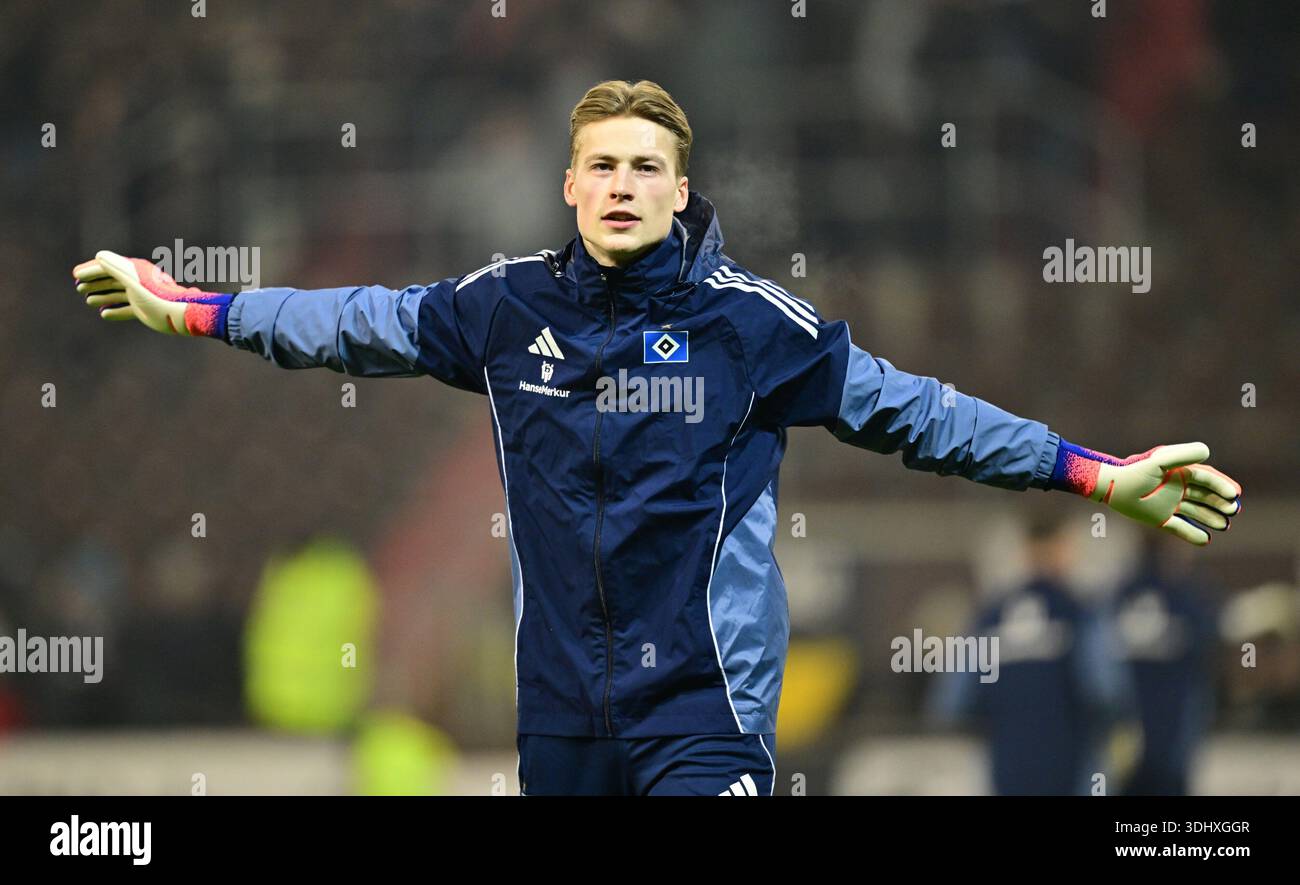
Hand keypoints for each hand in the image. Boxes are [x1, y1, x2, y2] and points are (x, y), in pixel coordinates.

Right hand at [73, 250, 232, 337]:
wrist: (180, 315)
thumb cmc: (158, 298)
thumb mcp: (134, 283)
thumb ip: (116, 270)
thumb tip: (99, 256)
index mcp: (134, 270)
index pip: (108, 267)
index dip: (91, 270)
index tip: (76, 275)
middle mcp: (137, 281)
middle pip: (111, 280)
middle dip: (94, 283)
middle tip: (79, 288)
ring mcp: (140, 295)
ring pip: (118, 294)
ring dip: (102, 296)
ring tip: (88, 300)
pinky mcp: (145, 309)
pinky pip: (126, 309)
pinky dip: (116, 311)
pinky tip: (105, 314)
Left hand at [1056, 440, 1241, 545]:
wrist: (1112, 487)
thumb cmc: (1135, 470)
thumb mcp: (1159, 461)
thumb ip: (1182, 455)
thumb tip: (1207, 452)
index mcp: (1180, 473)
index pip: (1207, 479)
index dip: (1221, 486)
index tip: (1234, 494)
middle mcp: (1178, 488)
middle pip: (1206, 496)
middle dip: (1220, 503)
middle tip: (1234, 510)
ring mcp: (1170, 504)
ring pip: (1196, 512)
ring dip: (1211, 518)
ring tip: (1225, 525)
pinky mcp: (1161, 518)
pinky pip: (1180, 528)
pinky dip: (1193, 535)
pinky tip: (1206, 540)